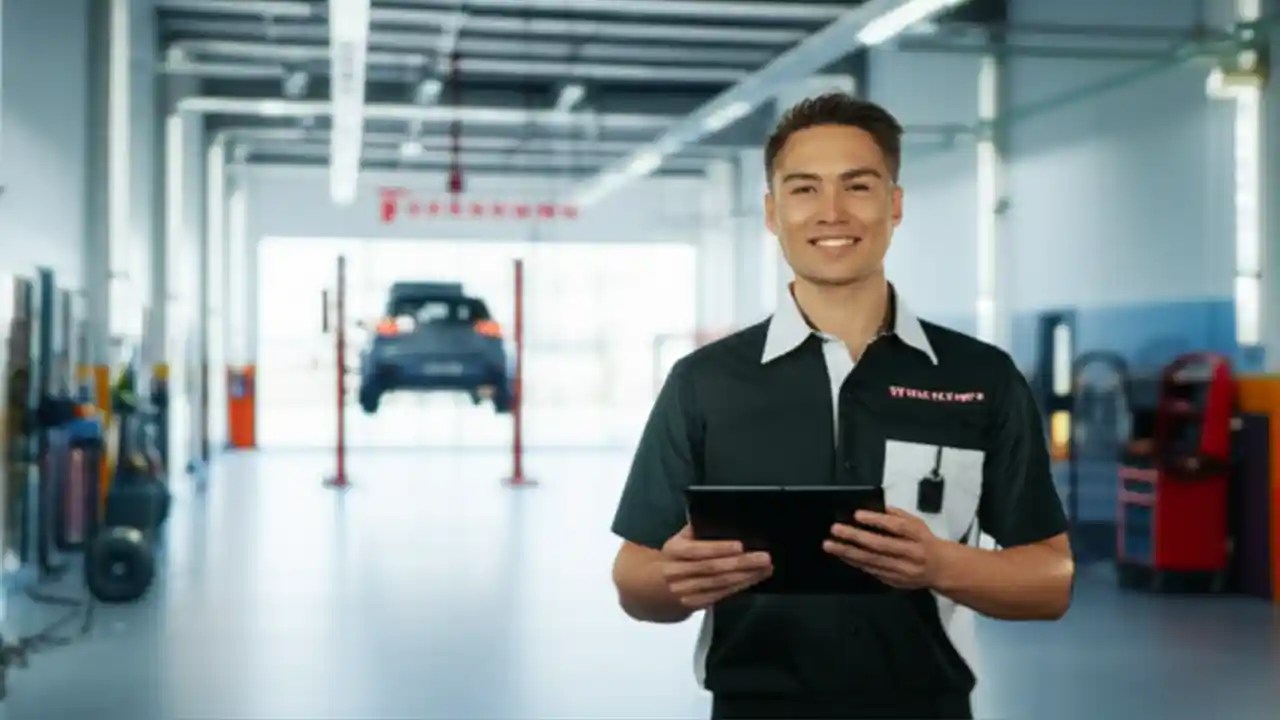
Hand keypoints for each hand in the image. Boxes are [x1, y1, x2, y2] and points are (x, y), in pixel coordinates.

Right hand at [659, 524, 771, 609]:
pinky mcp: (696, 603)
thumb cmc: (678, 555)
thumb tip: (722, 517)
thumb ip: (698, 528)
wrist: (657, 584)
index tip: (740, 545)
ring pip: (720, 584)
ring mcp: (685, 591)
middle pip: (713, 569)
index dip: (719, 548)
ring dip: (746, 577)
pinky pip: (721, 595)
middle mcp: (676, 572)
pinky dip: (740, 587)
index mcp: (673, 550)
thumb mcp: (681, 537)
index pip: (697, 550)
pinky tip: (754, 578)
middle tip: (764, 557)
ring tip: (765, 568)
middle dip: (741, 563)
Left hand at [823, 507, 946, 589]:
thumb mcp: (918, 524)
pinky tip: (843, 556)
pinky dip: (855, 563)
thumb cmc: (926, 543)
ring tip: (831, 545)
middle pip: (881, 545)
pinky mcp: (895, 581)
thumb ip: (899, 515)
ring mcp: (903, 570)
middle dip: (855, 537)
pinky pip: (872, 571)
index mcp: (919, 536)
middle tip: (836, 530)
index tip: (858, 515)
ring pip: (872, 561)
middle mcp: (911, 554)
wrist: (941, 570)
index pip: (897, 527)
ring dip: (849, 553)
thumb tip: (880, 508)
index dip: (877, 521)